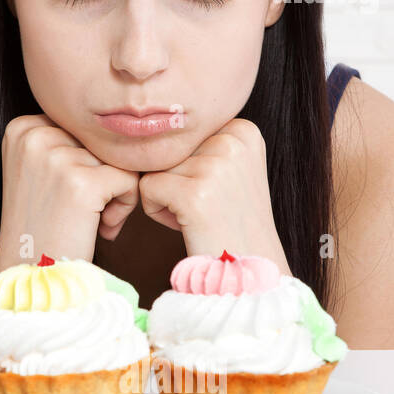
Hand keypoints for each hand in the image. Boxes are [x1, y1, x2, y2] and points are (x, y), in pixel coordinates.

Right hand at [0, 114, 140, 283]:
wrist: (32, 276)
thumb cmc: (43, 226)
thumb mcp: (38, 170)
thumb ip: (66, 140)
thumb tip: (120, 118)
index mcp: (21, 127)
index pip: (81, 126)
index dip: (86, 160)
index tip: (71, 192)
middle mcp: (33, 134)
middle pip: (99, 139)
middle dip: (103, 174)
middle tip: (87, 211)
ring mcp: (55, 157)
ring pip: (117, 157)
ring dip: (116, 191)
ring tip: (93, 219)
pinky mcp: (80, 182)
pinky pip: (129, 179)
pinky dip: (125, 205)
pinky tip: (102, 227)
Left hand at [137, 118, 290, 272]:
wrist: (249, 272)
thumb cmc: (229, 222)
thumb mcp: (228, 169)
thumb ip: (199, 142)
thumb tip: (145, 121)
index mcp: (243, 129)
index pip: (182, 135)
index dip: (188, 167)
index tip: (216, 192)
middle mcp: (232, 140)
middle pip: (167, 150)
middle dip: (175, 181)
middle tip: (207, 207)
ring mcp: (215, 165)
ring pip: (154, 169)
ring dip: (167, 197)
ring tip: (200, 216)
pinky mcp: (194, 193)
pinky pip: (146, 190)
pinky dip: (158, 212)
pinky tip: (189, 224)